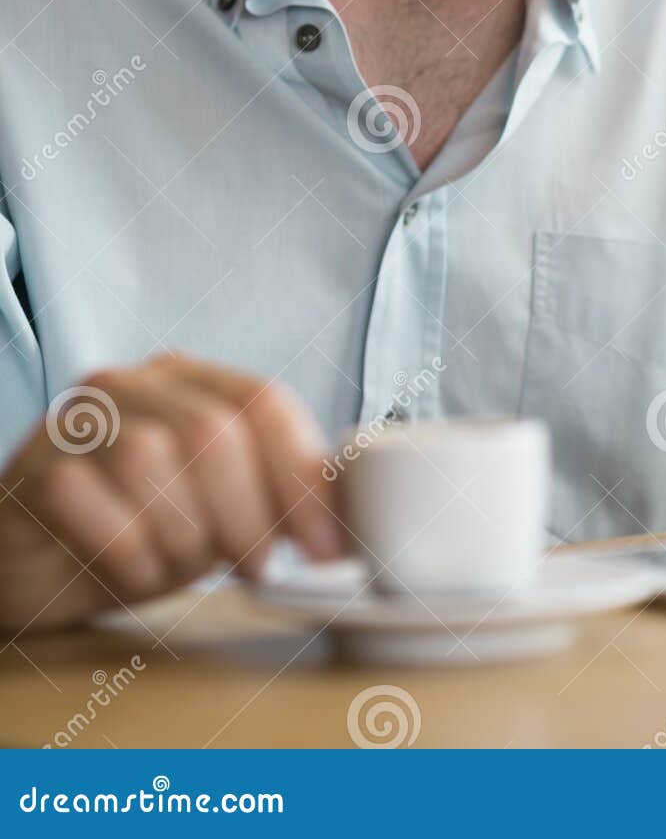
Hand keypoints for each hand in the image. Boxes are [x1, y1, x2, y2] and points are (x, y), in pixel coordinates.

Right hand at [0, 351, 343, 631]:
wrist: (35, 562)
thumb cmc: (136, 530)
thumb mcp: (217, 512)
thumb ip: (273, 497)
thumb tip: (347, 522)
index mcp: (191, 379)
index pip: (264, 402)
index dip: (303, 476)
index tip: (325, 547)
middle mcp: (136, 383)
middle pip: (215, 431)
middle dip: (248, 515)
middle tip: (253, 568)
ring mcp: (80, 418)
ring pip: (152, 459)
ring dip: (181, 536)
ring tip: (177, 563)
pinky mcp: (35, 465)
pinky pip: (94, 503)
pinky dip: (126, 552)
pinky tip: (130, 568)